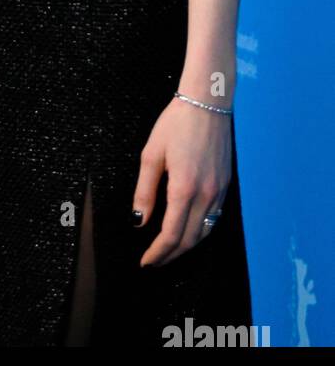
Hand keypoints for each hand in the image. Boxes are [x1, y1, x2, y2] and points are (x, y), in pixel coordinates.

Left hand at [134, 96, 232, 266]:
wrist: (207, 104)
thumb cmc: (175, 125)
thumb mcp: (151, 155)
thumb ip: (145, 191)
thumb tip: (139, 220)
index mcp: (184, 188)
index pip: (171, 234)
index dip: (158, 252)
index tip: (146, 261)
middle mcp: (206, 195)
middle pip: (189, 239)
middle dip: (171, 255)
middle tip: (154, 262)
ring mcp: (219, 191)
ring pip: (204, 232)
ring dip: (186, 247)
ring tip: (168, 252)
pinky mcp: (226, 186)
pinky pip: (213, 219)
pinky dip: (200, 232)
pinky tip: (188, 231)